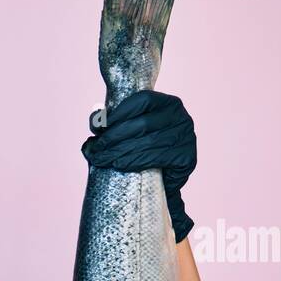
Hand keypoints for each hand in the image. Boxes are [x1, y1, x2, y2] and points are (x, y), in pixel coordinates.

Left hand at [81, 90, 195, 242]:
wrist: (163, 180)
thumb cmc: (144, 152)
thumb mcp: (131, 133)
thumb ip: (114, 126)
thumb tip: (93, 126)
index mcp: (167, 103)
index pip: (141, 100)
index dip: (117, 113)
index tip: (97, 127)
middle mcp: (180, 116)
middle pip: (142, 124)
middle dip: (114, 137)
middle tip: (96, 149)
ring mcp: (186, 136)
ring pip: (148, 141)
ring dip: (120, 151)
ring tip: (102, 159)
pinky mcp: (187, 157)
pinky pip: (158, 158)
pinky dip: (135, 162)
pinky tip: (119, 165)